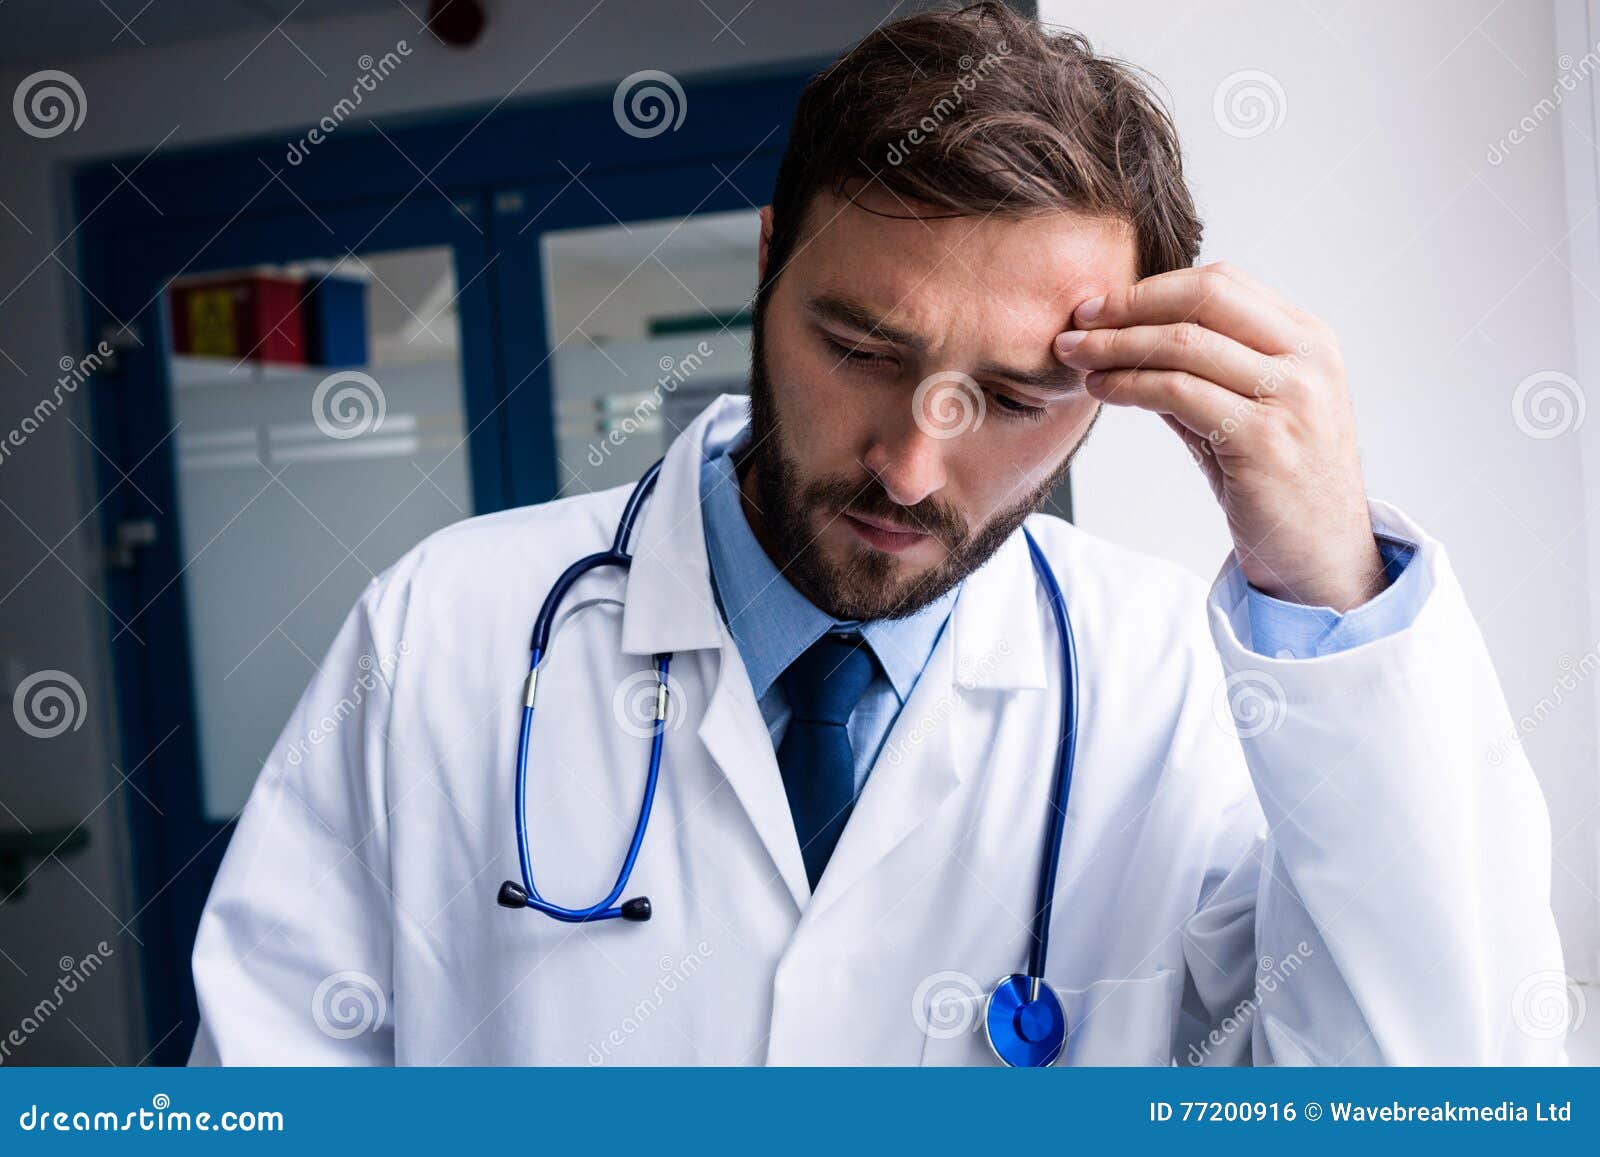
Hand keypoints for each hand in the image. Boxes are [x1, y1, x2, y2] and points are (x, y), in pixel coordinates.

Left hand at [1053, 261, 1386, 611]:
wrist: (1321, 556)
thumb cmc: (1279, 486)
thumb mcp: (1247, 415)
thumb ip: (1201, 375)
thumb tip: (1125, 340)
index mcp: (1310, 341)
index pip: (1222, 284)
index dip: (1153, 288)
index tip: (1100, 306)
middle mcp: (1308, 359)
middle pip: (1204, 299)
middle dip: (1129, 306)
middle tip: (1077, 322)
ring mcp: (1291, 397)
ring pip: (1184, 344)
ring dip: (1116, 346)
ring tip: (1075, 356)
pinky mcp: (1263, 439)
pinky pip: (1178, 392)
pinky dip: (1128, 385)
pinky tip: (1101, 389)